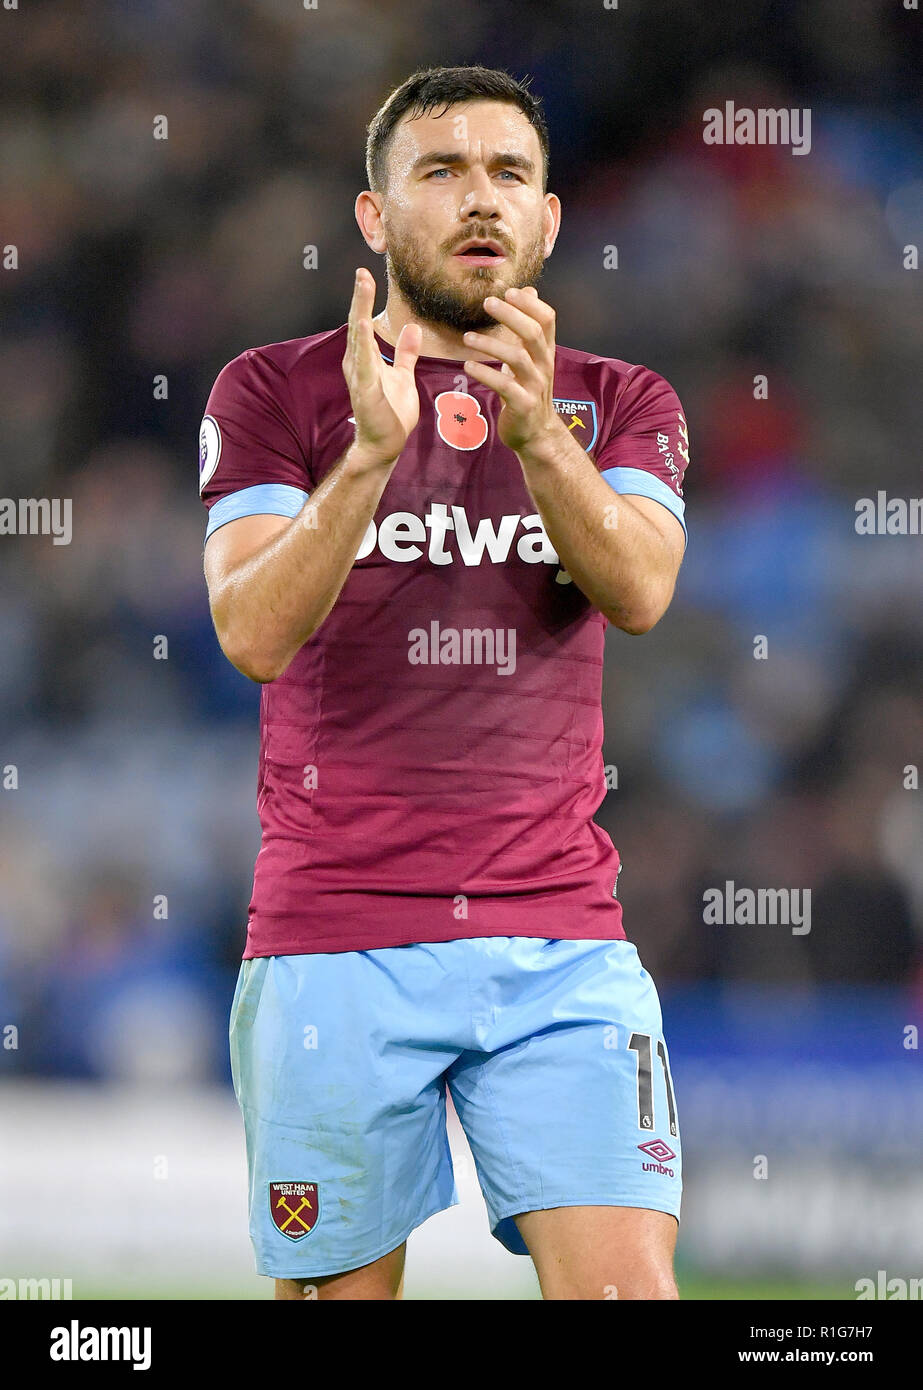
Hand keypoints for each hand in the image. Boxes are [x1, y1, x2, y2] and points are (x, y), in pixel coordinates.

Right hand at [343, 268, 421, 464]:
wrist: (386, 444)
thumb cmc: (391, 413)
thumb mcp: (403, 376)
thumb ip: (406, 353)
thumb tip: (412, 327)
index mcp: (365, 359)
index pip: (362, 322)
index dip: (363, 299)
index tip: (365, 274)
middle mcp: (357, 364)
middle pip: (356, 324)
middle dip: (359, 298)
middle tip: (361, 272)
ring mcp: (359, 377)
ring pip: (358, 339)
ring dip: (358, 312)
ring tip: (361, 288)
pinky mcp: (365, 391)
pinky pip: (363, 364)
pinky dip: (362, 344)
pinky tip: (362, 326)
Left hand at [462, 287, 562, 454]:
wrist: (536, 434)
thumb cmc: (528, 392)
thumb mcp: (532, 358)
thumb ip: (528, 328)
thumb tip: (529, 292)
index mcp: (546, 352)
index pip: (547, 319)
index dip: (529, 303)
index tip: (508, 291)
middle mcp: (544, 366)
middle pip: (533, 333)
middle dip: (511, 314)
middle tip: (487, 302)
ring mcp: (534, 386)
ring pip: (517, 357)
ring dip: (490, 344)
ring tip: (467, 338)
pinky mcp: (522, 405)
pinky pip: (504, 386)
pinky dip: (485, 374)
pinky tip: (468, 367)